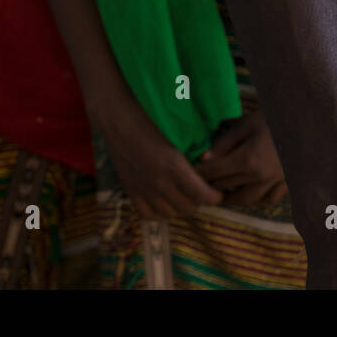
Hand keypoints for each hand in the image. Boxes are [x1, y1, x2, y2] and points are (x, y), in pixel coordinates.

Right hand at [96, 97, 221, 219]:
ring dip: (180, 208)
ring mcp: (143, 190)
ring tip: (184, 197)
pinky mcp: (130, 192)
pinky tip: (164, 203)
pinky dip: (159, 212)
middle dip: (199, 202)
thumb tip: (207, 174)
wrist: (119, 123)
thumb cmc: (152, 122)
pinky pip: (148, 214)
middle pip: (188, 207)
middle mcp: (160, 183)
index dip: (214, 198)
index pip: (202, 195)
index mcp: (175, 166)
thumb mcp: (177, 139)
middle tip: (201, 193)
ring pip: (170, 214)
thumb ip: (190, 160)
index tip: (218, 194)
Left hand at [195, 111, 288, 206]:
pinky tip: (250, 193)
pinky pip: (268, 199)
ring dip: (230, 198)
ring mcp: (274, 182)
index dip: (198, 172)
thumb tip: (205, 157)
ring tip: (220, 194)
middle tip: (198, 181)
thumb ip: (225, 142)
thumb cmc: (275, 117)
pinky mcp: (286, 182)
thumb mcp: (247, 123)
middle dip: (209, 184)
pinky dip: (257, 199)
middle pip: (226, 186)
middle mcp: (259, 177)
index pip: (214, 172)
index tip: (189, 171)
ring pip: (246, 199)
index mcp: (247, 160)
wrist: (307, 120)